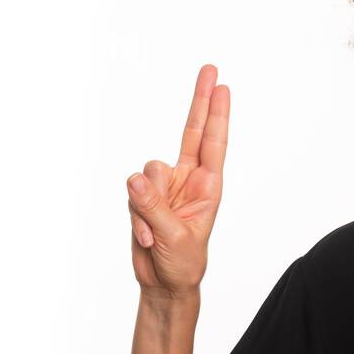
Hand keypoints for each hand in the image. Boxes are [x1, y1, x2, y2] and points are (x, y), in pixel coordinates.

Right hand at [126, 64, 228, 297]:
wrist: (163, 284)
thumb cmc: (183, 262)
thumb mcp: (174, 236)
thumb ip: (154, 206)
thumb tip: (136, 177)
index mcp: (208, 186)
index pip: (213, 143)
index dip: (217, 115)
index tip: (222, 86)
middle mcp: (188, 180)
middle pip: (191, 132)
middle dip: (200, 101)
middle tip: (210, 69)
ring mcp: (164, 186)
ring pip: (148, 171)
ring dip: (147, 206)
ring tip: (155, 233)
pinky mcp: (143, 196)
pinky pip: (132, 192)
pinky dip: (136, 217)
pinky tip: (146, 237)